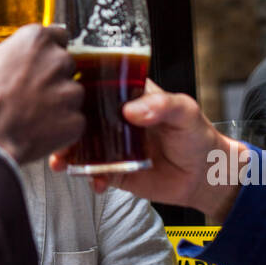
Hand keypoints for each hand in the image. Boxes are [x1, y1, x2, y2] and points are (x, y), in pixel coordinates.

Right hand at [0, 24, 83, 164]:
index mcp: (33, 41)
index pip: (56, 34)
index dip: (46, 48)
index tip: (38, 59)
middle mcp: (57, 61)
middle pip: (64, 64)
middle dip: (51, 76)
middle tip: (29, 91)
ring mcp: (69, 92)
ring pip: (70, 92)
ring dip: (57, 101)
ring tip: (32, 114)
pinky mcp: (75, 120)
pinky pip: (72, 119)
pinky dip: (61, 126)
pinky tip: (39, 131)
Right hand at [49, 80, 245, 220]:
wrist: (206, 176)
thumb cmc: (198, 136)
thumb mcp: (185, 111)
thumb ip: (163, 105)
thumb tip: (132, 110)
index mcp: (130, 95)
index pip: (99, 84)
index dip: (80, 88)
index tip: (66, 94)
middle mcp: (116, 118)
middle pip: (83, 115)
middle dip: (66, 123)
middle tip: (59, 131)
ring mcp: (113, 144)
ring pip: (81, 144)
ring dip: (67, 151)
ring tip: (62, 159)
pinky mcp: (114, 169)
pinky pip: (93, 171)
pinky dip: (87, 176)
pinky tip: (94, 180)